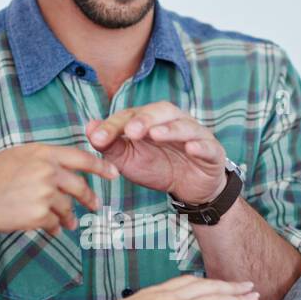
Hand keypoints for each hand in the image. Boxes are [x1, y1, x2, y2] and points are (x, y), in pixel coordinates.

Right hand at [0, 143, 116, 236]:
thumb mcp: (13, 157)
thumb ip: (39, 160)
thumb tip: (60, 170)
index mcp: (41, 152)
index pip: (80, 157)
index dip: (100, 166)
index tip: (113, 173)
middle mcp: (46, 170)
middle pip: (79, 186)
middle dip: (89, 198)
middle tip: (94, 206)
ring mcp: (44, 192)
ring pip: (67, 207)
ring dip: (69, 217)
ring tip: (68, 223)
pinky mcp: (39, 214)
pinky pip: (55, 223)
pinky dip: (54, 227)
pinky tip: (51, 229)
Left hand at [86, 101, 226, 204]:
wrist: (189, 188)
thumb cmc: (159, 167)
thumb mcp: (129, 160)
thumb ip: (110, 145)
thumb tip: (89, 126)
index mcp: (151, 120)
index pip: (131, 116)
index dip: (114, 126)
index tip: (98, 139)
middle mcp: (174, 121)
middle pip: (160, 111)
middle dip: (144, 119)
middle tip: (130, 132)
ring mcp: (195, 134)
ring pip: (183, 125)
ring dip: (169, 129)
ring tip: (155, 135)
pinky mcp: (211, 151)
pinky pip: (207, 146)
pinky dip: (199, 146)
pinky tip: (190, 149)